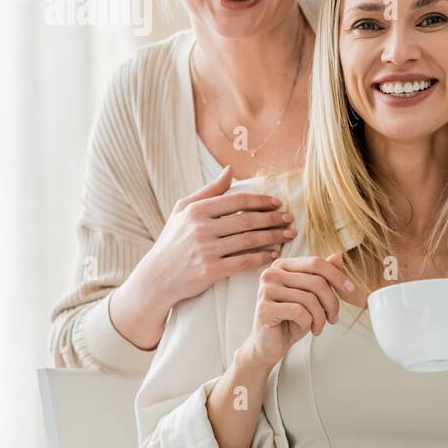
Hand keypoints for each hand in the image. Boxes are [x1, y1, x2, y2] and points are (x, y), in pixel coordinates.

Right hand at [140, 166, 295, 310]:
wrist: (157, 277)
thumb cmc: (173, 240)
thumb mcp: (183, 210)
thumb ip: (209, 190)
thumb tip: (230, 170)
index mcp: (197, 210)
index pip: (238, 201)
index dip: (262, 201)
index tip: (278, 203)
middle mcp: (202, 228)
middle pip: (248, 220)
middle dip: (273, 218)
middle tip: (289, 219)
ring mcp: (207, 250)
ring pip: (250, 240)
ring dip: (274, 237)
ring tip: (289, 235)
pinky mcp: (211, 271)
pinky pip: (244, 262)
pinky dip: (262, 257)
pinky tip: (274, 254)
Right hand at [244, 254, 355, 369]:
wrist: (270, 344)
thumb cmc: (291, 319)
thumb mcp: (312, 296)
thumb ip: (323, 276)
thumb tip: (338, 256)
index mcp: (282, 265)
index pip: (316, 263)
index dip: (337, 276)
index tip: (351, 289)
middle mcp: (271, 273)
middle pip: (316, 282)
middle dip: (332, 303)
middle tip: (333, 318)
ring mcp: (265, 290)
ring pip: (310, 298)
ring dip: (320, 317)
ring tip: (317, 326)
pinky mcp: (264, 309)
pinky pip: (299, 312)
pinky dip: (307, 323)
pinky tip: (304, 328)